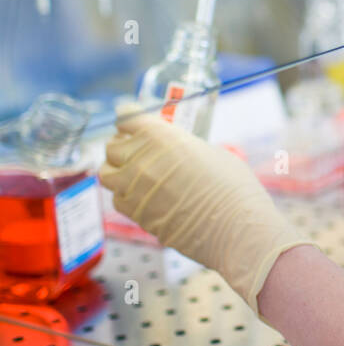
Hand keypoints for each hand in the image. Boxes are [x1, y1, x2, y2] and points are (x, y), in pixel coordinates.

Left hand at [99, 111, 304, 313]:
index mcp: (161, 135)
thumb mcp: (210, 152)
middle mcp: (141, 158)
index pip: (126, 118)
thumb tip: (174, 152)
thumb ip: (182, 147)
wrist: (235, 227)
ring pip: (106, 173)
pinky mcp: (136, 213)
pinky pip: (117, 199)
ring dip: (117, 171)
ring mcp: (134, 187)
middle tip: (136, 151)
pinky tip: (144, 197)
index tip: (129, 122)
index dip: (128, 119)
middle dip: (122, 147)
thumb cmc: (233, 187)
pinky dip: (125, 196)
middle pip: (112, 146)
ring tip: (135, 175)